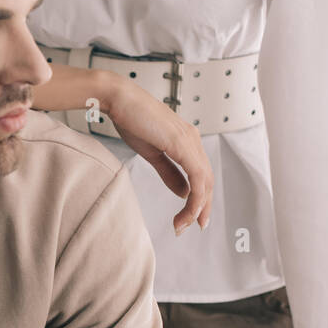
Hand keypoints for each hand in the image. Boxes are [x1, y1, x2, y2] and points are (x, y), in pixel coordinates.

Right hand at [100, 73, 212, 234]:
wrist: (119, 100)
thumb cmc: (132, 120)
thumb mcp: (152, 153)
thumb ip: (169, 172)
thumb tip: (184, 191)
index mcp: (187, 141)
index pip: (201, 176)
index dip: (200, 199)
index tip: (192, 219)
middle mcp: (193, 140)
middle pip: (207, 181)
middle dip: (203, 208)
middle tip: (194, 227)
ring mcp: (190, 140)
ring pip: (204, 181)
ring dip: (197, 207)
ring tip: (185, 224)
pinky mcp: (182, 143)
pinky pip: (196, 176)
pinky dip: (195, 197)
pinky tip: (188, 210)